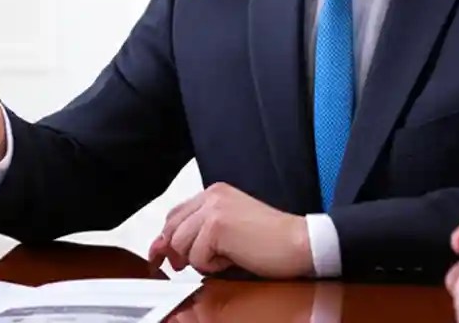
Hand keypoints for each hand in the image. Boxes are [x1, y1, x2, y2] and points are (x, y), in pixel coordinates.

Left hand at [147, 183, 312, 278]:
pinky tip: (232, 259)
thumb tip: (162, 249)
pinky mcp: (217, 226)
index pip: (175, 214)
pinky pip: (196, 256)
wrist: (298, 242)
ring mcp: (213, 209)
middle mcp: (211, 196)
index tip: (161, 256)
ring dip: (199, 259)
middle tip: (188, 265)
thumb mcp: (228, 230)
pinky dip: (211, 265)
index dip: (166, 238)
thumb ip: (197, 232)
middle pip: (172, 228)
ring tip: (225, 258)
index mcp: (215, 193)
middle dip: (175, 252)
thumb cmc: (271, 241)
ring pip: (180, 244)